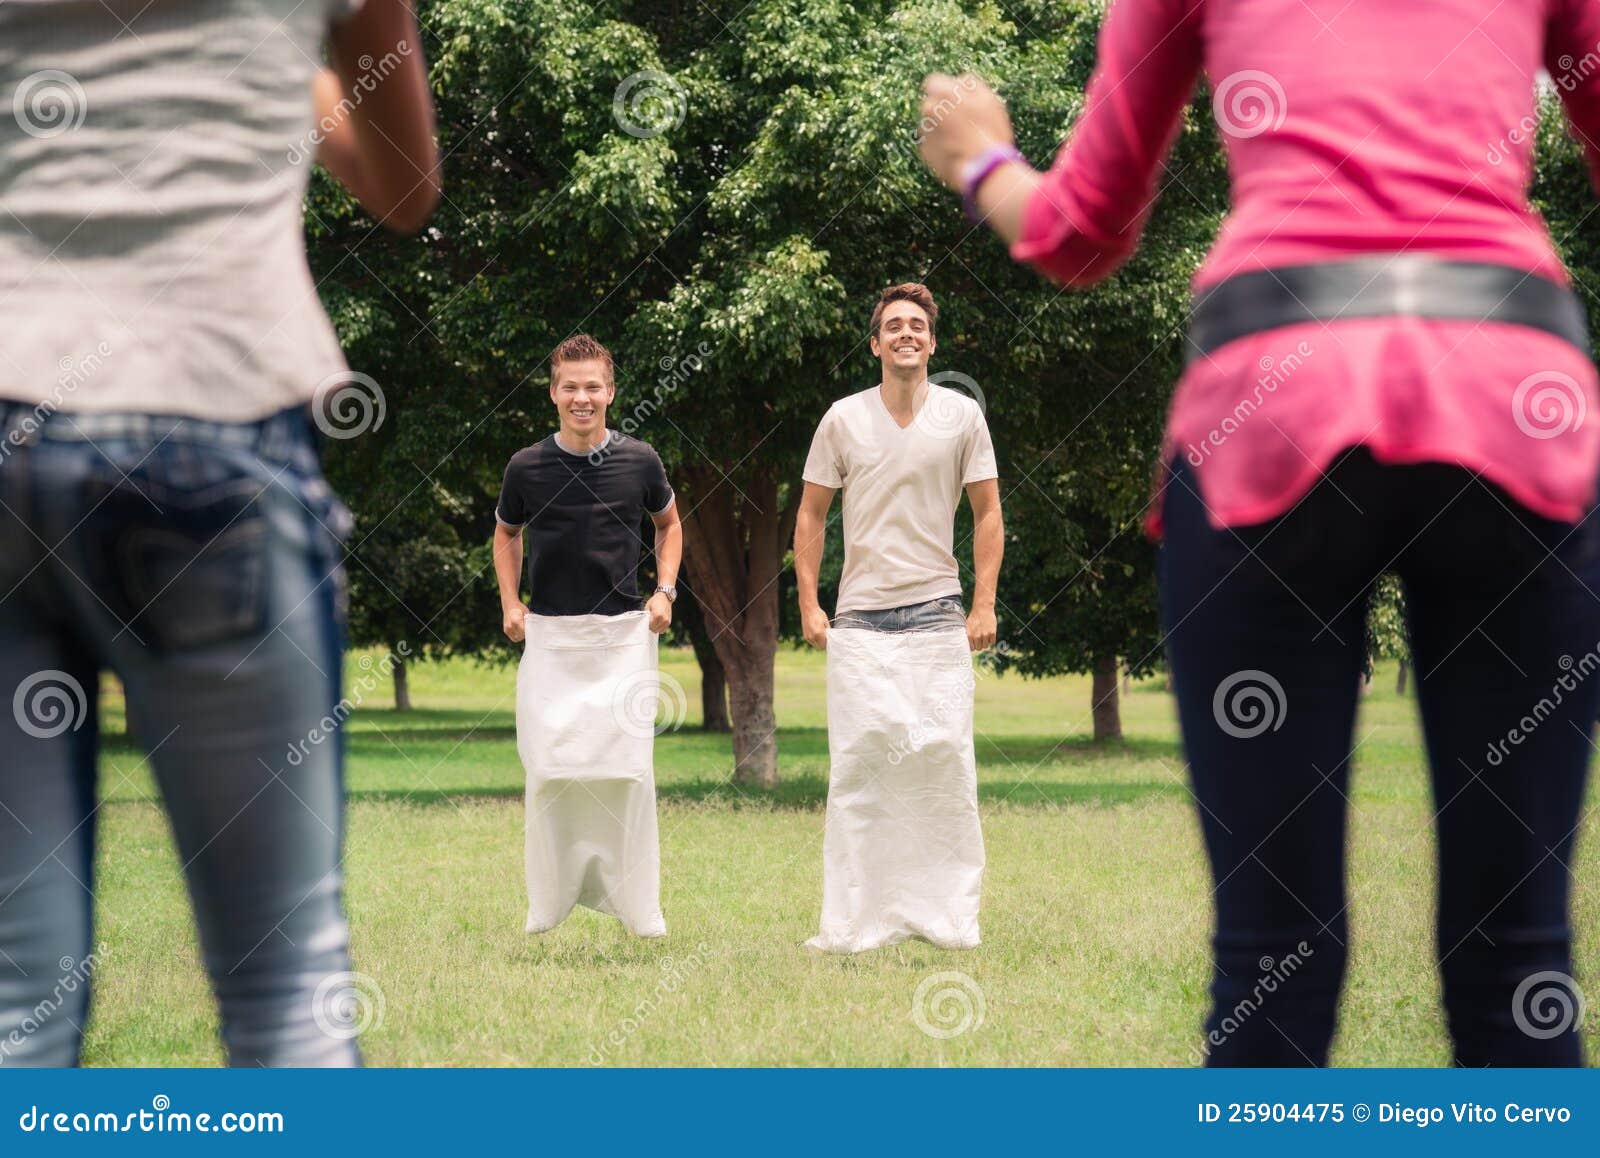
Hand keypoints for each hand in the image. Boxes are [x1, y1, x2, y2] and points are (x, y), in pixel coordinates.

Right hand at [503, 603, 528, 642]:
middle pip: (521, 636)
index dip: (529, 632)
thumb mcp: (526, 613)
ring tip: (524, 630)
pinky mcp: (505, 630)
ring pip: (517, 638)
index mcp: (516, 621)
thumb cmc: (519, 608)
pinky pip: (513, 637)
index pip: (524, 632)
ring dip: (521, 636)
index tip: (532, 630)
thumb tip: (533, 629)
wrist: (509, 604)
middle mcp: (510, 626)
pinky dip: (517, 636)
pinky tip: (520, 631)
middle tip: (528, 629)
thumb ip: (528, 622)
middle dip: (525, 634)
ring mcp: (507, 629)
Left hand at [646, 592, 672, 633]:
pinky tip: (657, 623)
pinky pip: (663, 629)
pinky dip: (659, 628)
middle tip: (649, 622)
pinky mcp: (669, 622)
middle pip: (654, 629)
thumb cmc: (655, 601)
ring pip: (659, 631)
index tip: (645, 622)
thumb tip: (645, 623)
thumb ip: (646, 616)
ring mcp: (667, 621)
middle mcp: (663, 619)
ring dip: (655, 628)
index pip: (650, 626)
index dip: (647, 625)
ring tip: (654, 622)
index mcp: (657, 615)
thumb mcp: (648, 607)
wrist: (665, 597)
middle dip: (651, 627)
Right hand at [801, 605, 829, 649]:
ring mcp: (808, 637)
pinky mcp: (805, 636)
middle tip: (827, 639)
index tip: (831, 641)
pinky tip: (817, 634)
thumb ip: (828, 632)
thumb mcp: (826, 623)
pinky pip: (812, 642)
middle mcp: (812, 637)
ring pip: (815, 645)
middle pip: (820, 647)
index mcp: (819, 633)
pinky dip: (815, 641)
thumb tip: (830, 638)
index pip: (825, 644)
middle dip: (824, 644)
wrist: (808, 609)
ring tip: (822, 636)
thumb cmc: (818, 614)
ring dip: (819, 643)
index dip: (829, 644)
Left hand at [918, 72, 1015, 192]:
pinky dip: (940, 147)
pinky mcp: (925, 150)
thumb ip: (972, 85)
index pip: (933, 82)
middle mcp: (929, 108)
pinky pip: (931, 144)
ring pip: (930, 124)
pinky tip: (957, 152)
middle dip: (942, 111)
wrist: (983, 167)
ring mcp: (926, 130)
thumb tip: (960, 80)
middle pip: (931, 104)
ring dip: (941, 129)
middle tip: (961, 122)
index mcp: (944, 92)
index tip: (952, 98)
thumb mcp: (990, 100)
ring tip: (962, 140)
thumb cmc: (990, 131)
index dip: (943, 90)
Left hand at [966, 605, 996, 652]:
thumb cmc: (974, 617)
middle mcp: (977, 636)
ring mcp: (985, 635)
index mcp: (970, 635)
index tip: (974, 644)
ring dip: (985, 642)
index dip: (973, 646)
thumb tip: (968, 645)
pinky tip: (989, 634)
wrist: (982, 608)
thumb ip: (967, 635)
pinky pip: (992, 642)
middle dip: (979, 645)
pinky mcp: (992, 633)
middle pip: (979, 648)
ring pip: (986, 646)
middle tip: (980, 640)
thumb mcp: (967, 625)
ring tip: (984, 636)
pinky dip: (991, 639)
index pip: (972, 648)